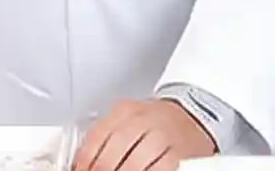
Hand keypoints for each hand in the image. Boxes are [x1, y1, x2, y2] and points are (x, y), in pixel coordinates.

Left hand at [73, 99, 216, 170]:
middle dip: (103, 168)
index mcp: (125, 110)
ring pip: (137, 160)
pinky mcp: (180, 151)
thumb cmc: (154, 122)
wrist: (193, 115)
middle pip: (116, 148)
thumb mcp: (126, 121)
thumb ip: (105, 139)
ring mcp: (163, 134)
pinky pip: (160, 167)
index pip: (98, 135)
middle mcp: (144, 119)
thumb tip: (82, 163)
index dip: (86, 158)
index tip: (81, 170)